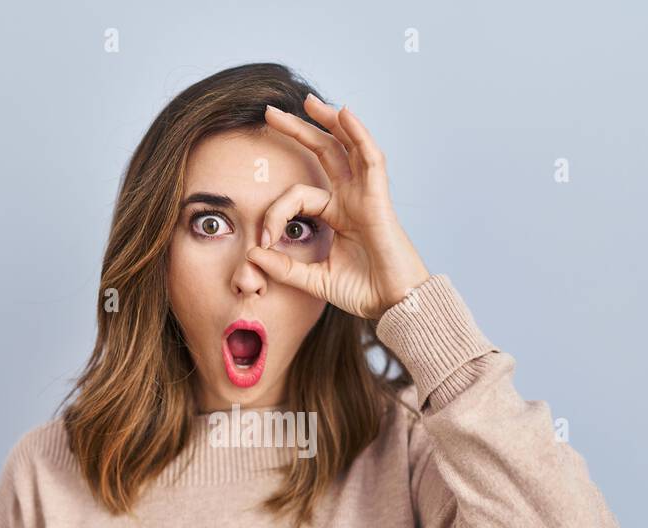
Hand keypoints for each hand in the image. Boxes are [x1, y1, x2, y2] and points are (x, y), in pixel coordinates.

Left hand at [245, 95, 431, 320]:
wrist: (395, 306)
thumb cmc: (363, 293)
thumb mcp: (314, 280)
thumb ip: (284, 267)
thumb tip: (253, 252)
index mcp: (336, 215)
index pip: (297, 197)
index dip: (274, 213)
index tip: (262, 240)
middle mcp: (351, 199)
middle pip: (324, 153)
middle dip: (298, 130)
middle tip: (270, 112)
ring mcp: (366, 196)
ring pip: (347, 147)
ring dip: (329, 121)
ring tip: (307, 101)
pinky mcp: (379, 199)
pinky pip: (371, 159)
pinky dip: (358, 134)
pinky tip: (344, 113)